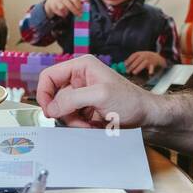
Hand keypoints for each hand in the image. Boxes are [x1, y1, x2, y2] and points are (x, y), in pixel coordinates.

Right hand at [36, 54, 155, 128]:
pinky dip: (80, 126)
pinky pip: (72, 119)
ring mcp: (83, 94)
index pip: (48, 76)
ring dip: (74, 122)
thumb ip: (72, 99)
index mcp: (82, 66)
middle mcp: (80, 78)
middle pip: (55, 97)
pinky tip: (94, 126)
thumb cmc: (131, 101)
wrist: (148, 117)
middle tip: (78, 121)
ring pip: (63, 111)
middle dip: (65, 112)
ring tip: (91, 125)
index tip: (48, 111)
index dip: (44, 94)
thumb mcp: (100, 96)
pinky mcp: (87, 108)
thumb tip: (50, 107)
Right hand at [45, 0, 83, 17]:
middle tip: (80, 15)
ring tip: (68, 13)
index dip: (79, 6)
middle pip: (70, 5)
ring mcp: (57, 1)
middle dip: (76, 11)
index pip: (75, 0)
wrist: (52, 0)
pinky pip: (60, 12)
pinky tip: (64, 14)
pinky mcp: (53, 7)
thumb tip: (87, 0)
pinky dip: (63, 14)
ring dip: (67, 12)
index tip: (82, 10)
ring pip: (64, 8)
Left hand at [124, 51, 166, 76]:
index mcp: (140, 53)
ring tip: (134, 72)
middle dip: (132, 66)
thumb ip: (132, 59)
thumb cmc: (145, 57)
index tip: (124, 65)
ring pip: (143, 64)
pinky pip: (152, 68)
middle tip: (127, 71)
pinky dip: (151, 70)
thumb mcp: (139, 55)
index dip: (129, 60)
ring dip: (138, 68)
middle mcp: (144, 56)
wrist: (157, 57)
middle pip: (137, 60)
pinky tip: (149, 73)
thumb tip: (123, 64)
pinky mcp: (153, 65)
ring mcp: (149, 60)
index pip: (133, 56)